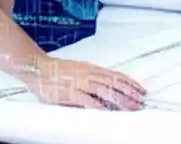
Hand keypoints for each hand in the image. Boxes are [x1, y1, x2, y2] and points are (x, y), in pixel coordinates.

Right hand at [24, 57, 146, 110]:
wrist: (38, 68)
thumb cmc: (58, 71)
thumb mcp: (79, 71)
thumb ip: (93, 79)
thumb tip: (108, 89)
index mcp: (92, 68)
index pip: (116, 75)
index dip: (130, 83)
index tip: (141, 90)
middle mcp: (89, 74)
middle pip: (115, 83)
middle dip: (130, 93)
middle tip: (142, 101)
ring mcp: (81, 83)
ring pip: (106, 91)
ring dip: (121, 100)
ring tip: (131, 107)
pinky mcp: (71, 93)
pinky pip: (88, 101)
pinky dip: (100, 107)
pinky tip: (109, 112)